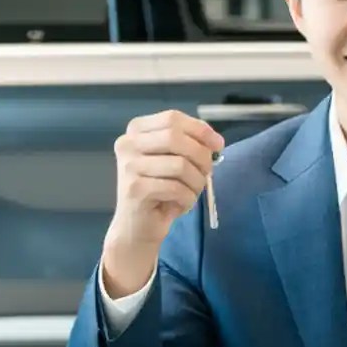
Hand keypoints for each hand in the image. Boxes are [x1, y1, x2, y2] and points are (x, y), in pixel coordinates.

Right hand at [102, 110, 223, 294]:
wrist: (137, 228)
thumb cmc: (160, 192)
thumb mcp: (176, 162)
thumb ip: (190, 145)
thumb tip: (216, 142)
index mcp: (137, 130)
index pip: (173, 118)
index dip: (200, 130)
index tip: (218, 145)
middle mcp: (128, 144)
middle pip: (175, 137)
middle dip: (200, 156)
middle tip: (207, 173)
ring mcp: (128, 166)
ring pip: (179, 164)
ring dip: (196, 181)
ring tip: (192, 192)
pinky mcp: (134, 189)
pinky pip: (175, 188)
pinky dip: (187, 198)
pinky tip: (182, 204)